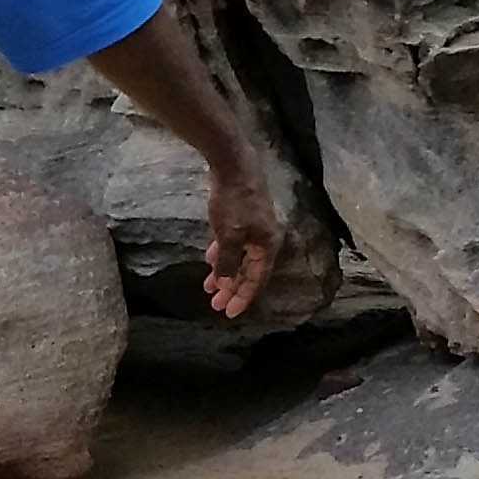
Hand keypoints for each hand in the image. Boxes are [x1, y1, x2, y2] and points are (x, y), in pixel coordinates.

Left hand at [203, 166, 281, 320]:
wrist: (235, 165)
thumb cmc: (234, 201)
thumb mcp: (229, 235)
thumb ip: (228, 262)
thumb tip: (226, 284)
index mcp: (268, 245)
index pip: (256, 280)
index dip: (243, 297)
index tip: (228, 313)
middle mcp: (265, 239)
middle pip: (248, 271)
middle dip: (232, 289)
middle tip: (215, 305)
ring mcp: (254, 228)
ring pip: (239, 257)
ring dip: (224, 273)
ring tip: (209, 288)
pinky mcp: (242, 218)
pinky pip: (233, 244)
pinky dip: (222, 254)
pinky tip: (210, 261)